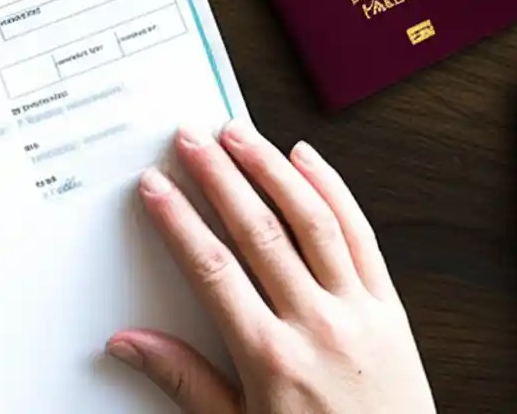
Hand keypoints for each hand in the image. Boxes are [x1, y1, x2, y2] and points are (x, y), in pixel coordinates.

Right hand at [107, 121, 435, 412]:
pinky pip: (361, 236)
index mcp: (270, 358)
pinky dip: (334, 191)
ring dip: (271, 169)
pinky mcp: (390, 307)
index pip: (212, 269)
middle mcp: (316, 325)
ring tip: (239, 134)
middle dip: (219, 177)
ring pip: (312, 220)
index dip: (178, 221)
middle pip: (259, 232)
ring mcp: (358, 311)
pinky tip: (307, 160)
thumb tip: (126, 343)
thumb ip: (183, 380)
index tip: (155, 187)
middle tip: (190, 138)